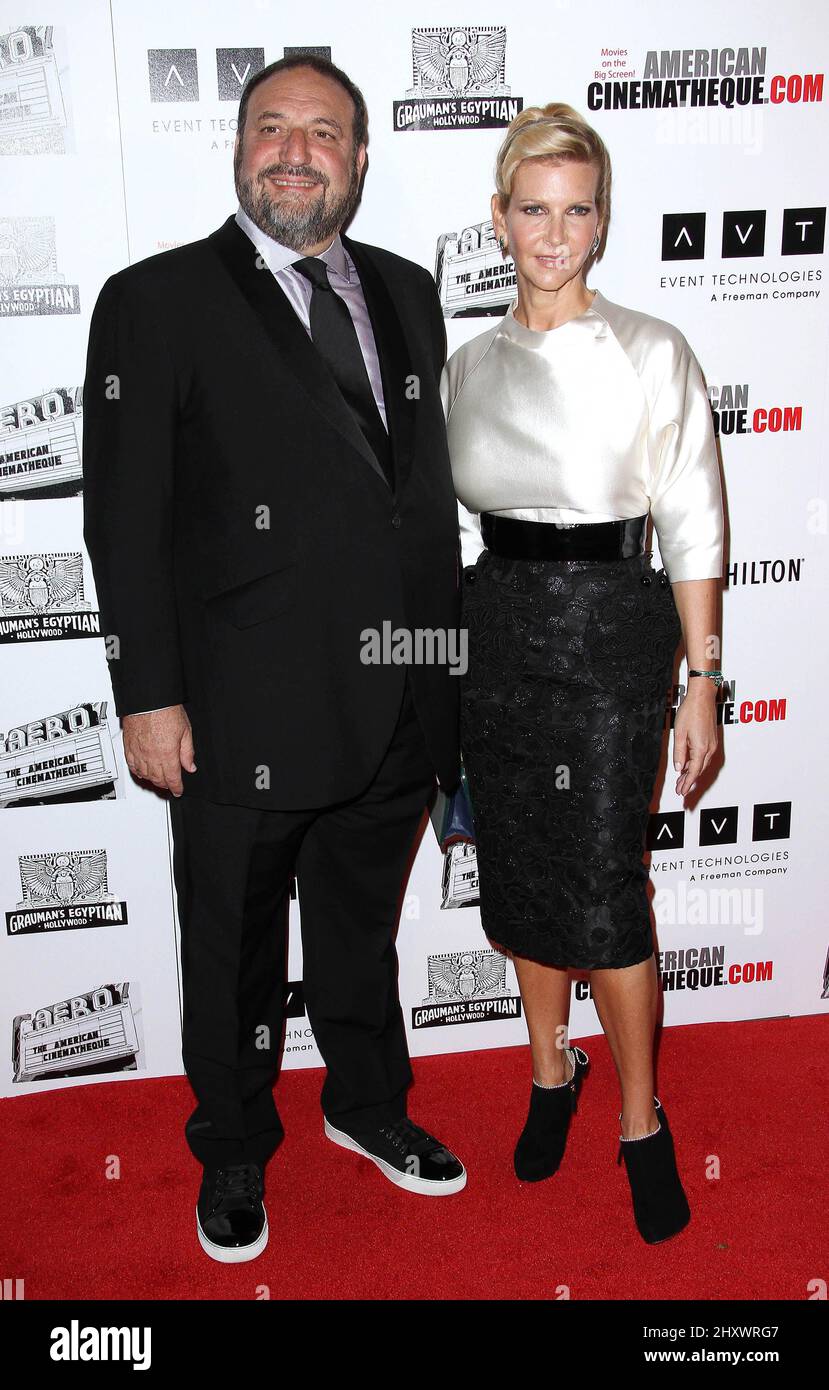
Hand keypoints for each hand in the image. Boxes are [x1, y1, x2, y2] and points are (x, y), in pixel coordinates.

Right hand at [122, 705, 194, 796]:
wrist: (148, 699)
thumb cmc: (166, 710)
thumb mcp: (185, 731)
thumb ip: (187, 752)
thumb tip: (190, 766)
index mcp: (167, 753)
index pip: (172, 778)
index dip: (176, 787)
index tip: (178, 791)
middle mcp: (151, 755)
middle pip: (158, 779)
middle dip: (165, 784)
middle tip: (170, 785)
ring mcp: (138, 752)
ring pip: (144, 774)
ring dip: (152, 780)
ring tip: (158, 780)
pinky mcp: (129, 746)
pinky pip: (131, 765)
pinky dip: (137, 771)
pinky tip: (141, 772)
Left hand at [673, 684, 717, 798]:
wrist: (703, 697)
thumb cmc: (691, 712)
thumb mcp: (680, 734)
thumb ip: (679, 753)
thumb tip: (679, 768)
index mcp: (701, 748)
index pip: (694, 772)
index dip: (687, 784)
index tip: (682, 792)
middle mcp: (710, 748)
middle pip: (699, 770)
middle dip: (689, 782)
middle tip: (680, 790)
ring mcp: (712, 744)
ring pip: (702, 764)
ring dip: (692, 773)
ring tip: (682, 781)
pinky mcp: (712, 740)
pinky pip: (704, 757)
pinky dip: (696, 764)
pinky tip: (689, 766)